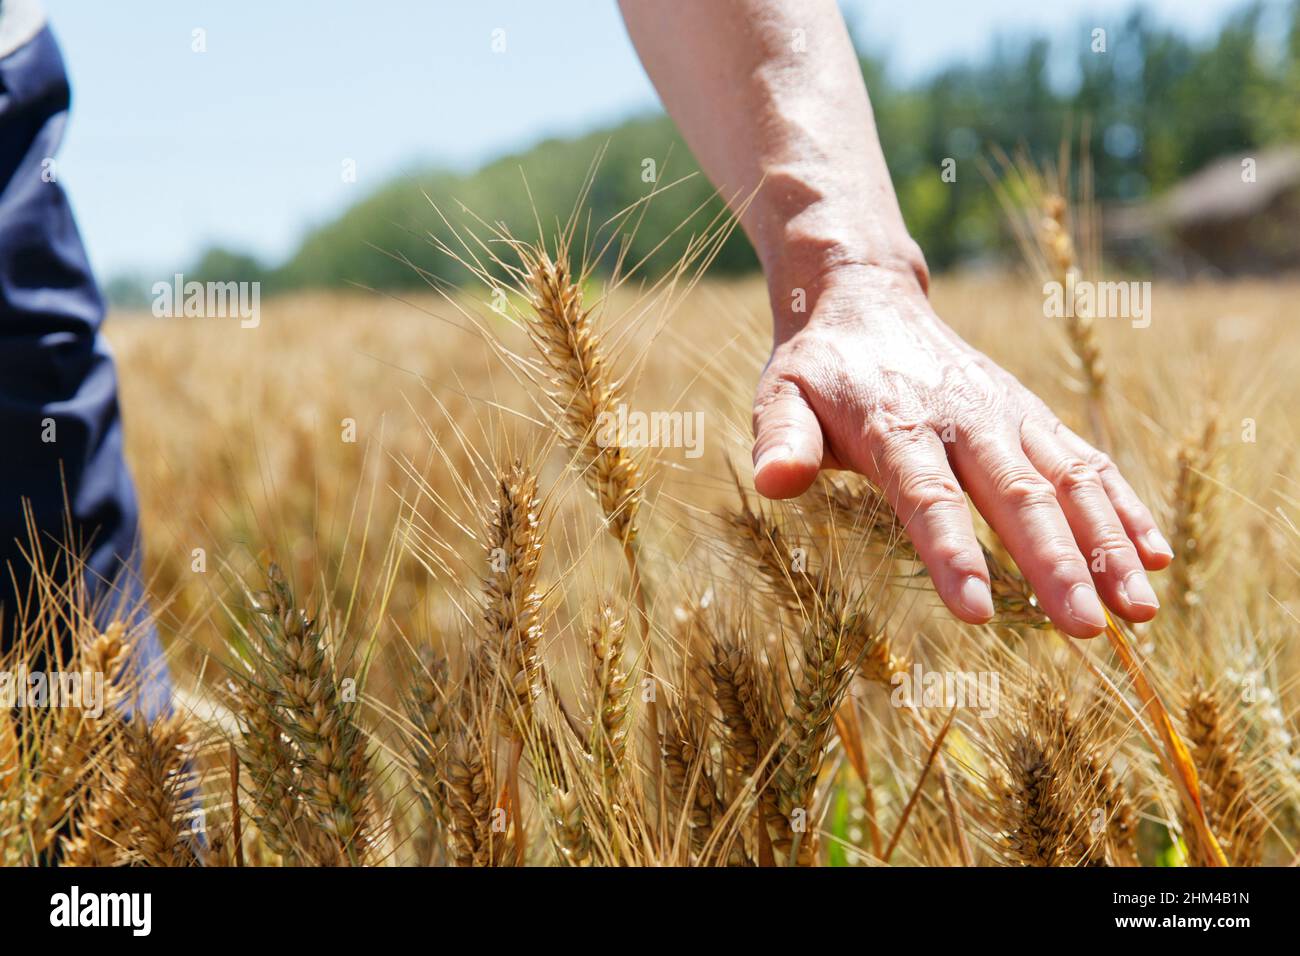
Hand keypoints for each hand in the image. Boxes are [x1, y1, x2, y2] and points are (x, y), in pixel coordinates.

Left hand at [751, 262, 1173, 637]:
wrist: (867, 302)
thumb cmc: (819, 369)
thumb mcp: (781, 396)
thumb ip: (782, 440)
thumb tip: (773, 483)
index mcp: (896, 426)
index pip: (927, 497)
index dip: (951, 553)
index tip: (977, 612)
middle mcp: (963, 420)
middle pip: (1015, 496)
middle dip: (1055, 564)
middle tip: (1088, 629)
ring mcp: (1006, 416)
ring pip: (1067, 481)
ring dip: (1107, 544)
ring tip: (1141, 610)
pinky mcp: (1031, 416)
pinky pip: (1085, 461)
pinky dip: (1122, 506)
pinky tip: (1154, 557)